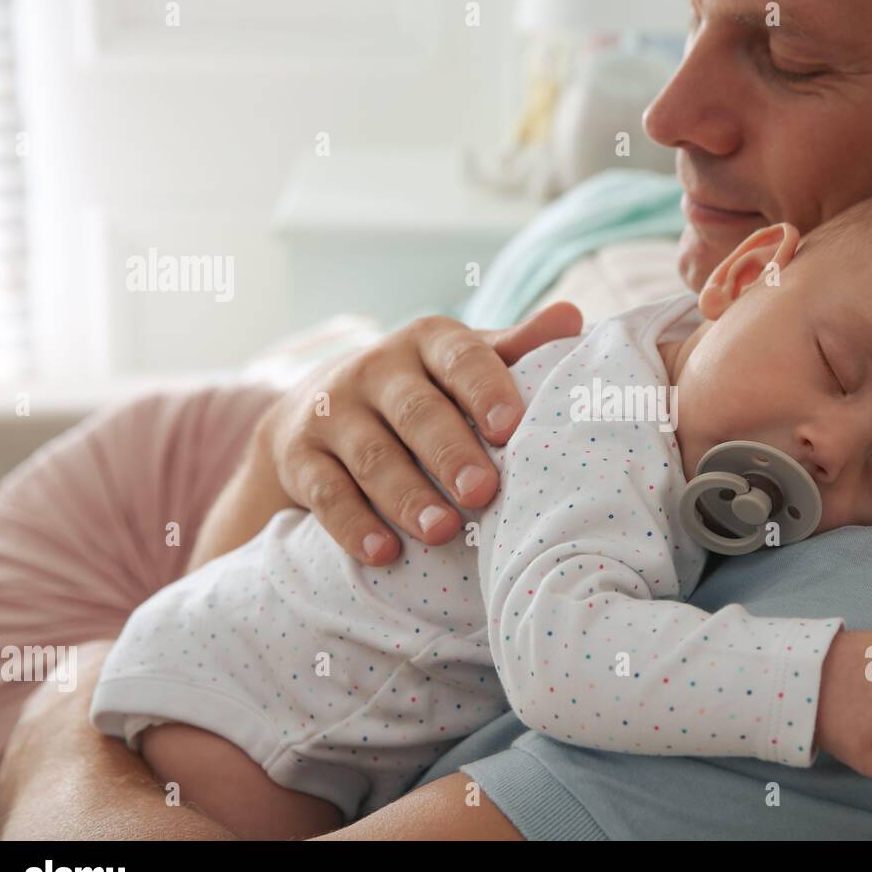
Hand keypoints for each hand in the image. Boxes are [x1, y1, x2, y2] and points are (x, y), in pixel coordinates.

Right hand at [255, 301, 582, 563]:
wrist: (317, 410)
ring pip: (371, 456)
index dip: (485, 390)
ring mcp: (333, 412)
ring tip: (442, 531)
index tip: (510, 427)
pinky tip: (383, 552)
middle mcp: (376, 369)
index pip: (461, 358)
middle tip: (482, 491)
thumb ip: (515, 348)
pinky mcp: (299, 457)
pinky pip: (326, 493)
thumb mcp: (464, 364)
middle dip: (449, 452)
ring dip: (406, 496)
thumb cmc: (423, 390)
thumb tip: (571, 318)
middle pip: (415, 411)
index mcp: (428, 342)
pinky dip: (353, 525)